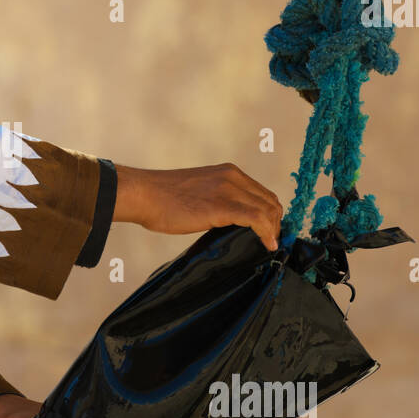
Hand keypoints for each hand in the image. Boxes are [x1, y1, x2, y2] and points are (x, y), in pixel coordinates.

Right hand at [112, 162, 283, 250]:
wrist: (144, 195)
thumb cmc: (162, 198)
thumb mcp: (198, 191)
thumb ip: (217, 201)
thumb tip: (229, 222)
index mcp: (228, 172)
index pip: (262, 193)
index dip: (270, 214)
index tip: (268, 231)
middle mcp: (233, 177)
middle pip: (270, 201)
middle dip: (275, 223)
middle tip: (270, 241)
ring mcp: (228, 190)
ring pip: (268, 210)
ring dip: (273, 230)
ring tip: (269, 245)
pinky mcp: (222, 206)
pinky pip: (257, 219)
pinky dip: (267, 233)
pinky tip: (267, 245)